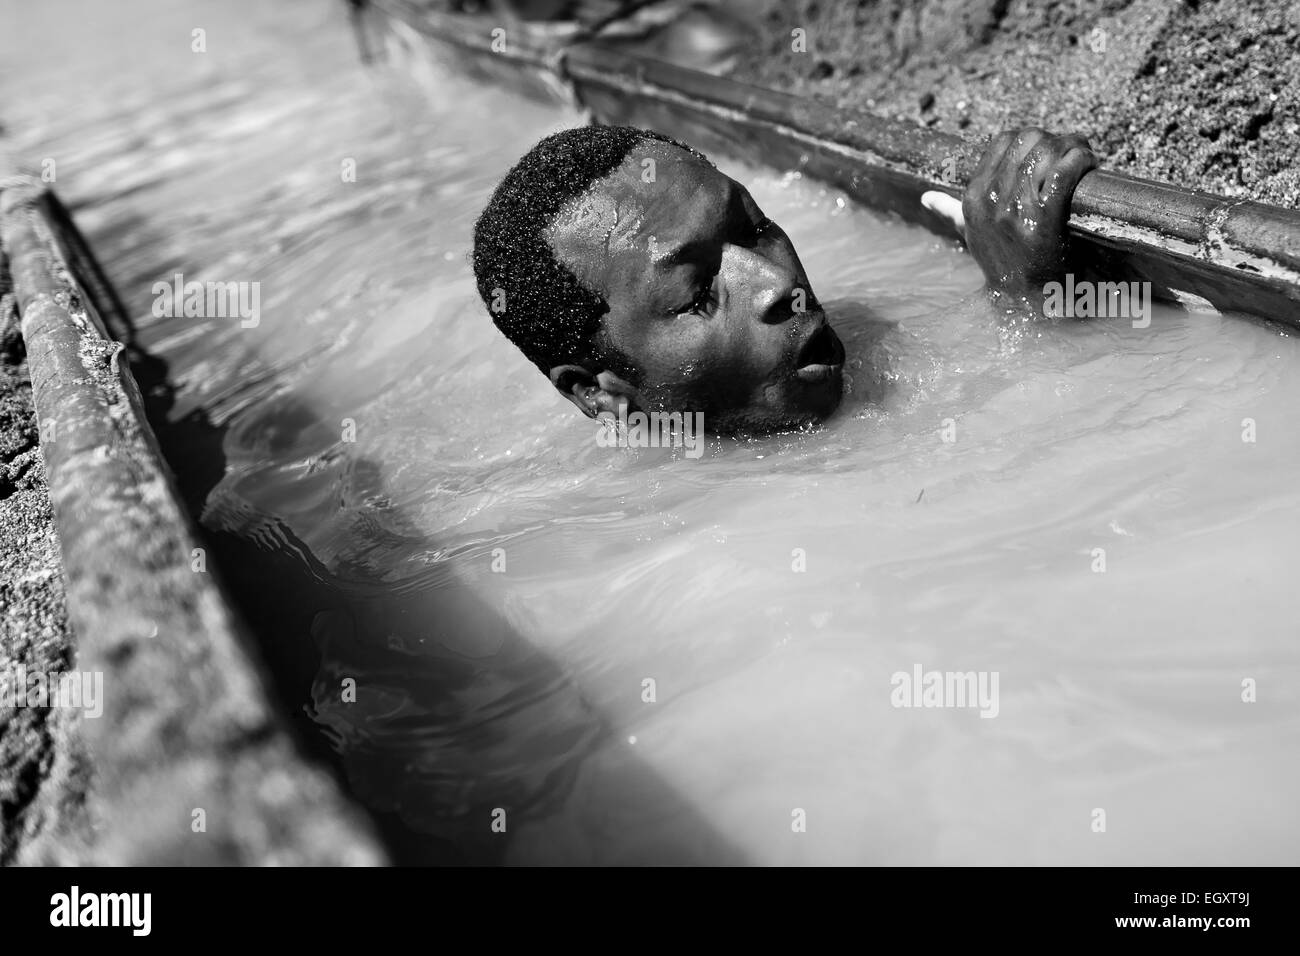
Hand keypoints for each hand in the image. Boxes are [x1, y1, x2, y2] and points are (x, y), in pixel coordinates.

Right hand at [925, 129, 1096, 303]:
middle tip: (1072, 152)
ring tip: (1084, 158)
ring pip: (1048, 151)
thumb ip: (950, 212)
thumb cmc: (1003, 264)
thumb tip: (926, 198)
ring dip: (1073, 147)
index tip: (1049, 150)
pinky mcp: (1042, 220)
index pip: (1004, 140)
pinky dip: (1080, 161)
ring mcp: (1015, 210)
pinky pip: (1063, 173)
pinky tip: (1087, 165)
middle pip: (1029, 140)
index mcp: (973, 198)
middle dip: (1056, 140)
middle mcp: (990, 200)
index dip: (1032, 139)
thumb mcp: (971, 235)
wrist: (1023, 300)